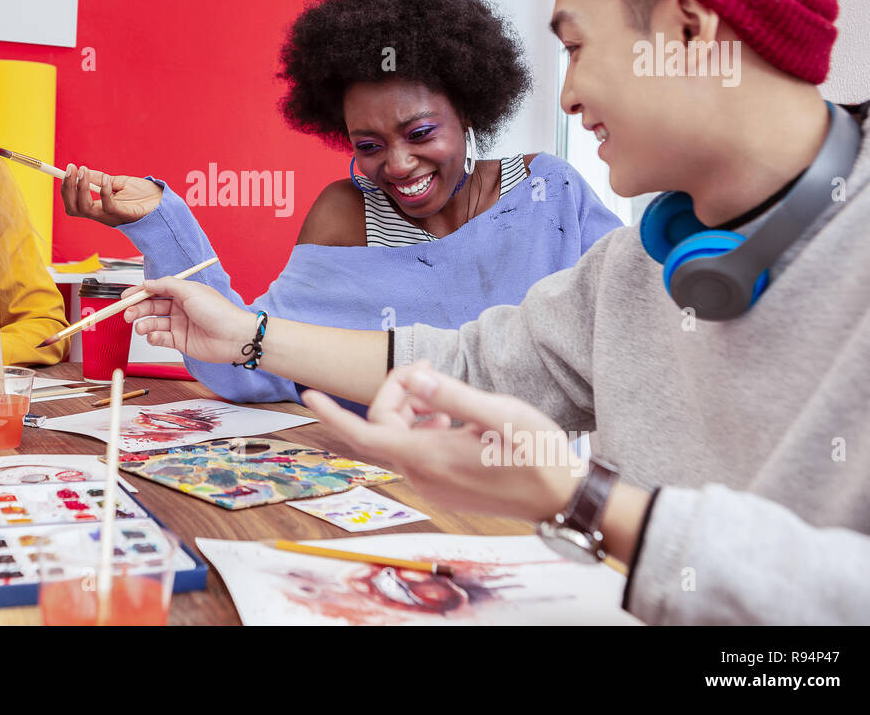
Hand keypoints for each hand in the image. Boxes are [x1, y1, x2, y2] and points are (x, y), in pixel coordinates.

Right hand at [60, 164, 162, 225]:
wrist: (164, 202)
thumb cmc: (144, 195)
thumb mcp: (119, 183)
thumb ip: (101, 180)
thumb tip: (84, 172)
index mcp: (99, 208)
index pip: (74, 204)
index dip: (66, 189)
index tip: (66, 169)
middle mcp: (102, 215)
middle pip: (74, 209)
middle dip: (68, 188)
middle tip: (71, 169)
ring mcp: (112, 217)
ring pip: (86, 209)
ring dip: (81, 188)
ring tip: (84, 171)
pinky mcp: (124, 215)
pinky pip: (108, 206)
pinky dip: (104, 191)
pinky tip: (107, 180)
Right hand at [121, 276, 256, 364]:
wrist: (234, 337)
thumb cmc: (219, 312)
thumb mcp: (191, 291)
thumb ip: (167, 285)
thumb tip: (148, 283)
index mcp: (183, 293)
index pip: (156, 290)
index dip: (140, 293)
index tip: (125, 297)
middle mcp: (180, 308)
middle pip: (152, 307)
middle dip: (138, 310)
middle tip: (128, 314)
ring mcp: (180, 325)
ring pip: (154, 323)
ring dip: (144, 325)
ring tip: (142, 328)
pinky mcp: (180, 341)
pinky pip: (161, 339)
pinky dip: (154, 338)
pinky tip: (154, 337)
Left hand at [302, 361, 582, 522]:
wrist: (562, 498)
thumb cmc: (536, 454)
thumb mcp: (498, 413)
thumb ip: (452, 393)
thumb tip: (415, 376)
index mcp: (427, 456)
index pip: (363, 433)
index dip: (332, 413)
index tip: (308, 394)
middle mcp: (422, 475)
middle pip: (382, 429)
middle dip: (395, 395)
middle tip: (428, 371)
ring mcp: (433, 486)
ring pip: (400, 440)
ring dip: (412, 411)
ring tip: (447, 395)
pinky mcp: (446, 488)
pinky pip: (417, 453)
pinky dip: (424, 428)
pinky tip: (454, 419)